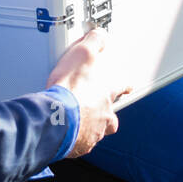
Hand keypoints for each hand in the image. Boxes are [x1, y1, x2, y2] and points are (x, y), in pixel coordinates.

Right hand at [46, 27, 129, 157]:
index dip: (124, 85)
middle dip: (105, 111)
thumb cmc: (69, 89)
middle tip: (93, 107)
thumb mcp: (82, 54)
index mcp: (107, 93)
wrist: (55, 118)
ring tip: (75, 121)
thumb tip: (100, 35)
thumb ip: (94, 42)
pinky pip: (80, 144)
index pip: (122, 87)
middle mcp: (105, 114)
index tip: (127, 86)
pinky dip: (75, 139)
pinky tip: (65, 134)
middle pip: (112, 115)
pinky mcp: (79, 146)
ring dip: (89, 125)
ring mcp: (94, 132)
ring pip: (97, 130)